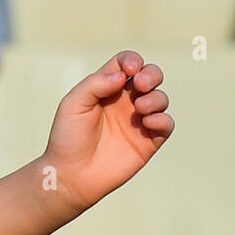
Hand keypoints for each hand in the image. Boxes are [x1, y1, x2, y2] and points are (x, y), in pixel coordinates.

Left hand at [40, 51, 173, 213]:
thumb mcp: (73, 104)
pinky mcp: (148, 141)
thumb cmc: (68, 137)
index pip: (125, 64)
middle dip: (151, 74)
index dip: (132, 60)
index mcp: (105, 88)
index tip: (129, 69)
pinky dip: (162, 119)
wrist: (71, 174)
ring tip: (140, 107)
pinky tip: (148, 122)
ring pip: (160, 98)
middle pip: (149, 76)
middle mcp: (124, 101)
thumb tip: (123, 76)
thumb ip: (95, 84)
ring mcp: (138, 120)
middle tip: (141, 84)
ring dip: (156, 97)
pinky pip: (166, 124)